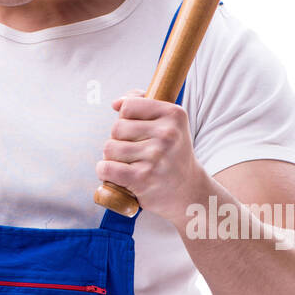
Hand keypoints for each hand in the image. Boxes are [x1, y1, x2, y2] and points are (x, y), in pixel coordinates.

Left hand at [96, 89, 205, 224]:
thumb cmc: (172, 154)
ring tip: (130, 164)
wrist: (189, 192)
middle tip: (136, 152)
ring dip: (113, 158)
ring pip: (109, 148)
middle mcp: (167, 134)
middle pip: (117, 128)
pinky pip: (106, 167)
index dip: (127, 119)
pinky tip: (117, 175)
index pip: (128, 106)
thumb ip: (143, 103)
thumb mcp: (169, 123)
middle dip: (119, 140)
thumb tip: (116, 103)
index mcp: (174, 115)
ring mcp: (155, 156)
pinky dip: (105, 172)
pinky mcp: (142, 178)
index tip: (139, 131)